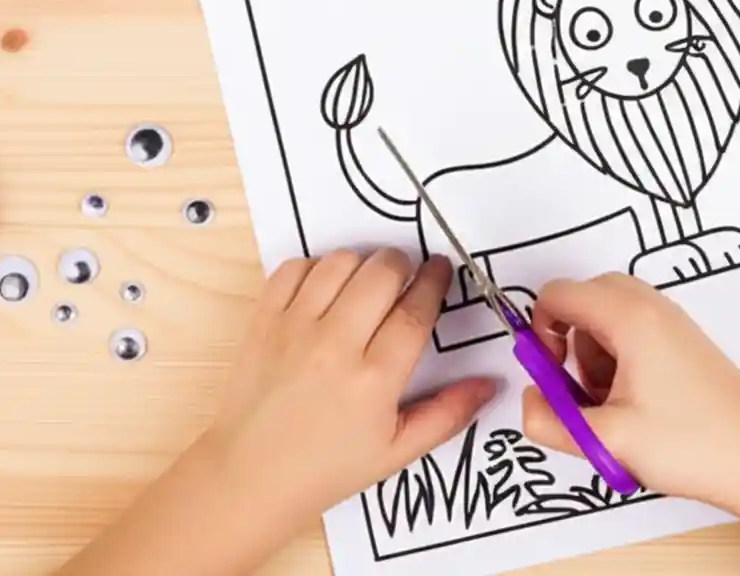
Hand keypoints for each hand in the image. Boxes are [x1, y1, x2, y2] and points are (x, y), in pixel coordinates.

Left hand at [207, 249, 496, 526]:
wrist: (249, 476)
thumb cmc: (327, 468)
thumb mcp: (397, 452)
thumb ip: (448, 414)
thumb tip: (490, 384)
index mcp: (375, 380)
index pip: (415, 310)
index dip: (435, 282)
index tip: (442, 270)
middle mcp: (335, 346)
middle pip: (382, 273)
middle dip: (403, 265)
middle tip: (406, 278)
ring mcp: (294, 329)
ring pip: (340, 263)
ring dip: (362, 264)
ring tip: (366, 283)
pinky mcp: (263, 321)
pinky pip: (294, 269)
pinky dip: (315, 268)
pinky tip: (325, 289)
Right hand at [521, 273, 739, 513]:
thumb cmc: (690, 445)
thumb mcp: (604, 440)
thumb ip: (549, 421)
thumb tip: (529, 402)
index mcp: (629, 318)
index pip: (557, 294)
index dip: (539, 333)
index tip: (553, 376)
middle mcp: (652, 308)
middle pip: (585, 300)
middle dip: (568, 343)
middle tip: (580, 391)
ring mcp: (672, 324)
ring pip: (608, 319)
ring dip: (594, 357)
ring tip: (614, 408)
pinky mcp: (684, 345)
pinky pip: (634, 335)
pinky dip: (620, 363)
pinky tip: (636, 408)